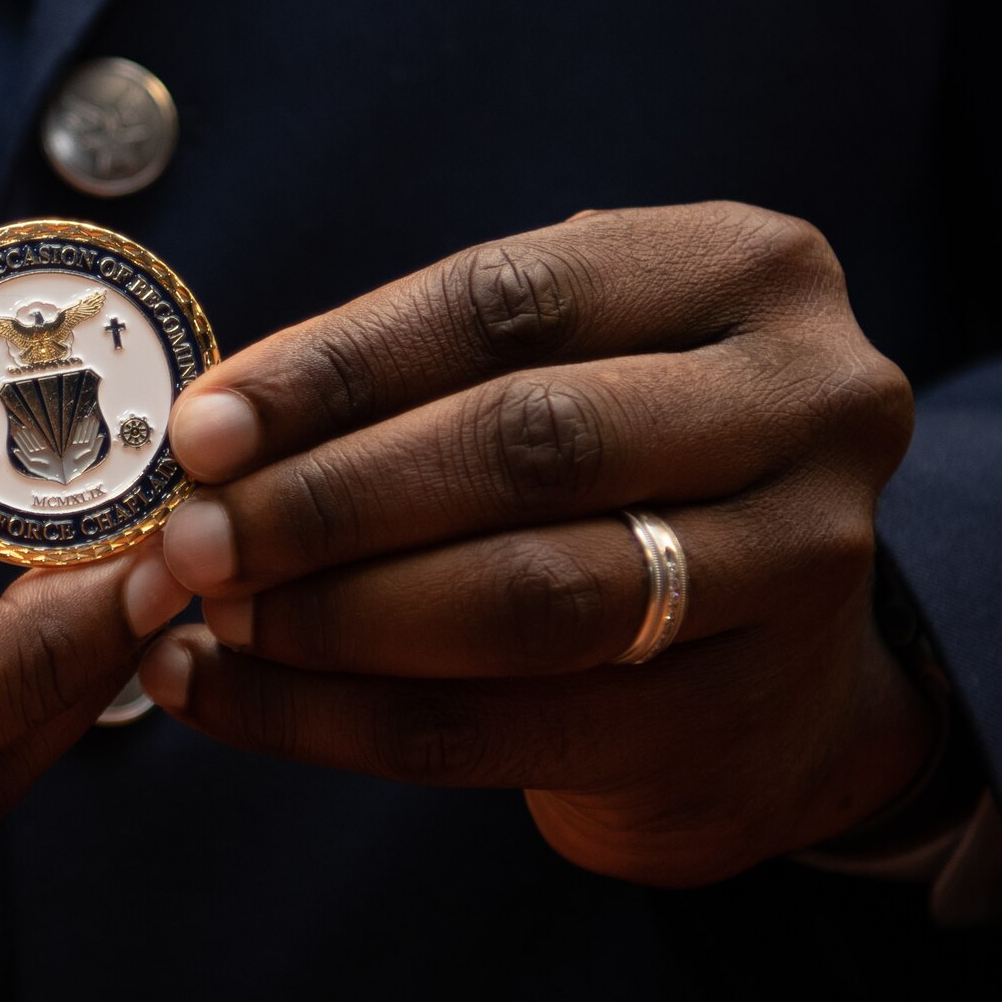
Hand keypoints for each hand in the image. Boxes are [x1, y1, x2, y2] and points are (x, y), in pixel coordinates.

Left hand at [144, 201, 928, 885]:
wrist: (774, 653)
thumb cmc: (621, 465)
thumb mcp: (561, 363)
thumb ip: (415, 378)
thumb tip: (211, 434)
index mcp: (742, 271)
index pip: (508, 301)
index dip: (338, 366)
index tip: (204, 428)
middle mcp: (808, 403)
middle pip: (530, 445)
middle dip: (331, 500)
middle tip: (193, 539)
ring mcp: (802, 567)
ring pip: (531, 597)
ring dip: (335, 616)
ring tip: (212, 619)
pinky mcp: (743, 717)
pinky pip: (501, 730)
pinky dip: (333, 721)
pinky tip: (224, 699)